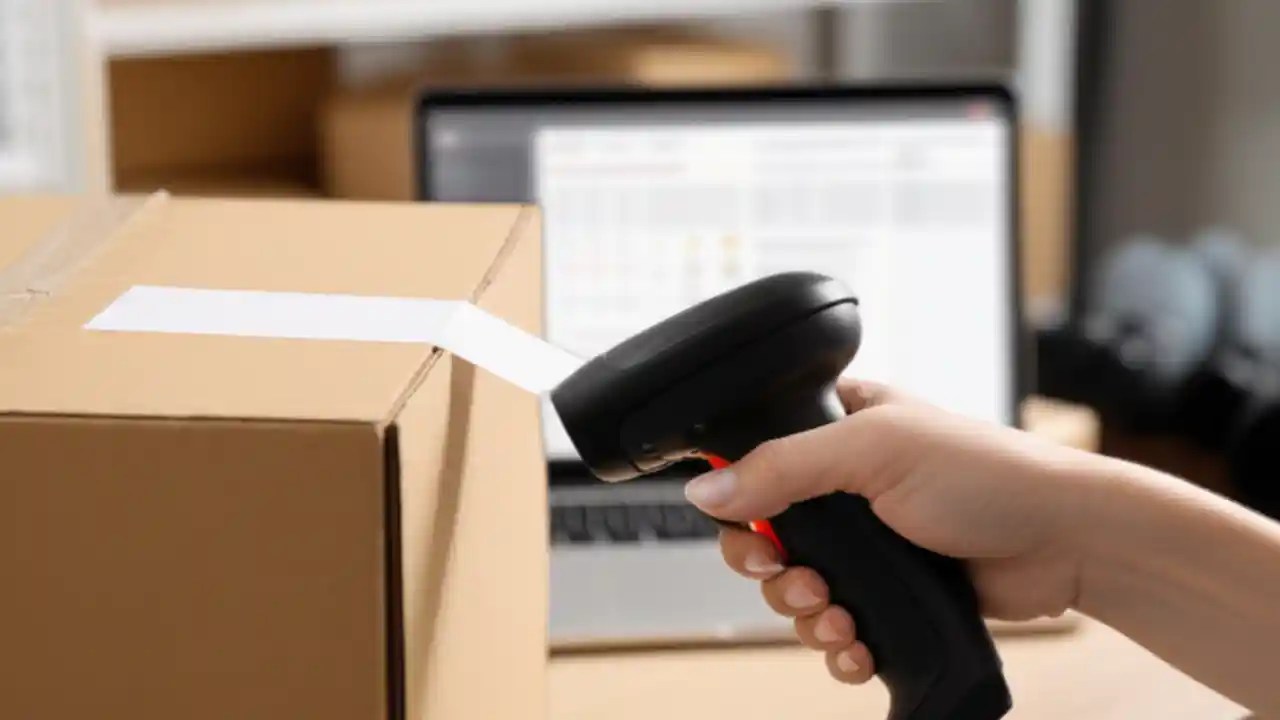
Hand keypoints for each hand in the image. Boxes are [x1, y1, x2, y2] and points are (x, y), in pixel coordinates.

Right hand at [684, 380, 1093, 684]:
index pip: (754, 465)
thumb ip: (783, 467)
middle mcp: (845, 486)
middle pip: (766, 541)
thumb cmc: (989, 472)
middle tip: (806, 585)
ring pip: (798, 593)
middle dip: (776, 577)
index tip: (755, 538)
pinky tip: (857, 649)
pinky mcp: (892, 593)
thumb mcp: (873, 451)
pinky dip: (839, 648)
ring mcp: (869, 544)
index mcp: (837, 430)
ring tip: (842, 621)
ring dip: (809, 618)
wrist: (1067, 541)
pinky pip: (839, 630)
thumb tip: (706, 488)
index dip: (741, 508)